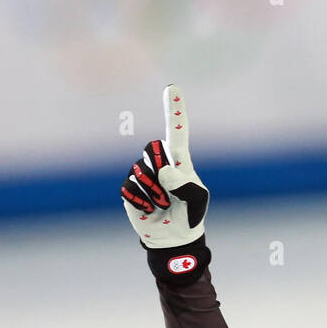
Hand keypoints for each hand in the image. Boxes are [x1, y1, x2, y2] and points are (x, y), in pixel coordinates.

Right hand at [121, 84, 209, 253]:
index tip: (172, 88)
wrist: (174, 239)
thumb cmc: (190, 216)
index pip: (177, 131)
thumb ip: (185, 185)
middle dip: (162, 172)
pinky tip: (150, 209)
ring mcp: (142, 174)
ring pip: (141, 172)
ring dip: (155, 194)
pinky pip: (130, 188)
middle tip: (170, 194)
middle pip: (153, 148)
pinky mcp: (129, 189)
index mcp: (179, 160)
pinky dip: (142, 203)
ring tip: (162, 205)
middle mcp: (159, 162)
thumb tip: (162, 172)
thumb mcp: (197, 202)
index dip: (174, 110)